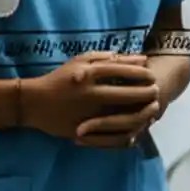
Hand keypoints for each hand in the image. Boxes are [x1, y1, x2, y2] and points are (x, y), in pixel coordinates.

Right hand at [20, 51, 158, 145]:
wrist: (32, 103)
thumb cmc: (61, 78)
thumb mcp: (80, 61)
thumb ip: (107, 57)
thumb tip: (137, 59)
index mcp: (87, 73)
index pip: (121, 71)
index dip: (140, 73)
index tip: (152, 74)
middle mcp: (87, 93)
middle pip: (124, 93)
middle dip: (144, 93)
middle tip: (156, 91)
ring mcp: (84, 113)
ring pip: (119, 115)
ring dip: (139, 111)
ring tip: (152, 108)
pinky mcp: (81, 130)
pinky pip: (108, 133)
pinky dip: (125, 130)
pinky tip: (137, 125)